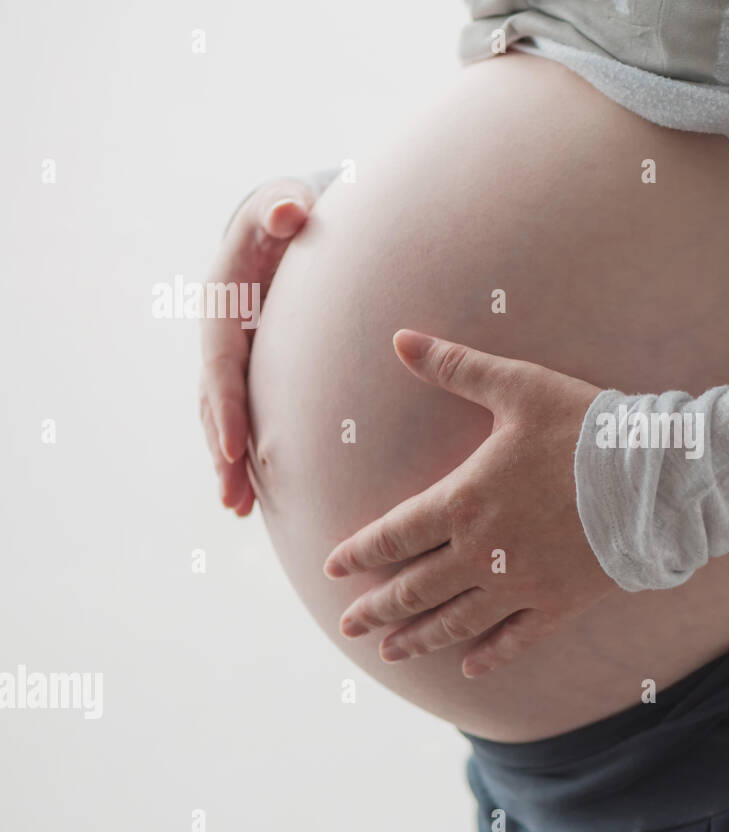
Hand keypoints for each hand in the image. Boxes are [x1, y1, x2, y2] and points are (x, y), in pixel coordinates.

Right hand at [198, 179, 317, 515]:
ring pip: (225, 419)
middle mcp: (219, 338)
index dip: (228, 408)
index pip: (222, 366)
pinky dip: (244, 454)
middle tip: (232, 498)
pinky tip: (254, 495)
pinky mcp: (251, 371)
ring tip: (236, 509)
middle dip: (223, 452)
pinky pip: (244, 417)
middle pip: (217, 404)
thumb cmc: (284, 214)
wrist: (281, 221)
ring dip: (229, 464)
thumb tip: (290, 211)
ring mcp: (232, 358)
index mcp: (221, 308)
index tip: (235, 449)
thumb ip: (283, 207)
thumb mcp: (281, 204)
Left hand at [323, 331, 616, 677]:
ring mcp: (519, 585)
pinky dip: (488, 655)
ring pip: (455, 621)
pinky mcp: (557, 604)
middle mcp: (481, 553)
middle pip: (414, 589)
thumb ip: (455, 367)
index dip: (359, 554)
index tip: (333, 569)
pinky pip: (514, 638)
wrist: (652, 478)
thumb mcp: (516, 387)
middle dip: (377, 608)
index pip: (393, 536)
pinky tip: (469, 669)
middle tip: (349, 626)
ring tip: (391, 653)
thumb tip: (400, 338)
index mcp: (463, 502)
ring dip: (418, 638)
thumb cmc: (583, 428)